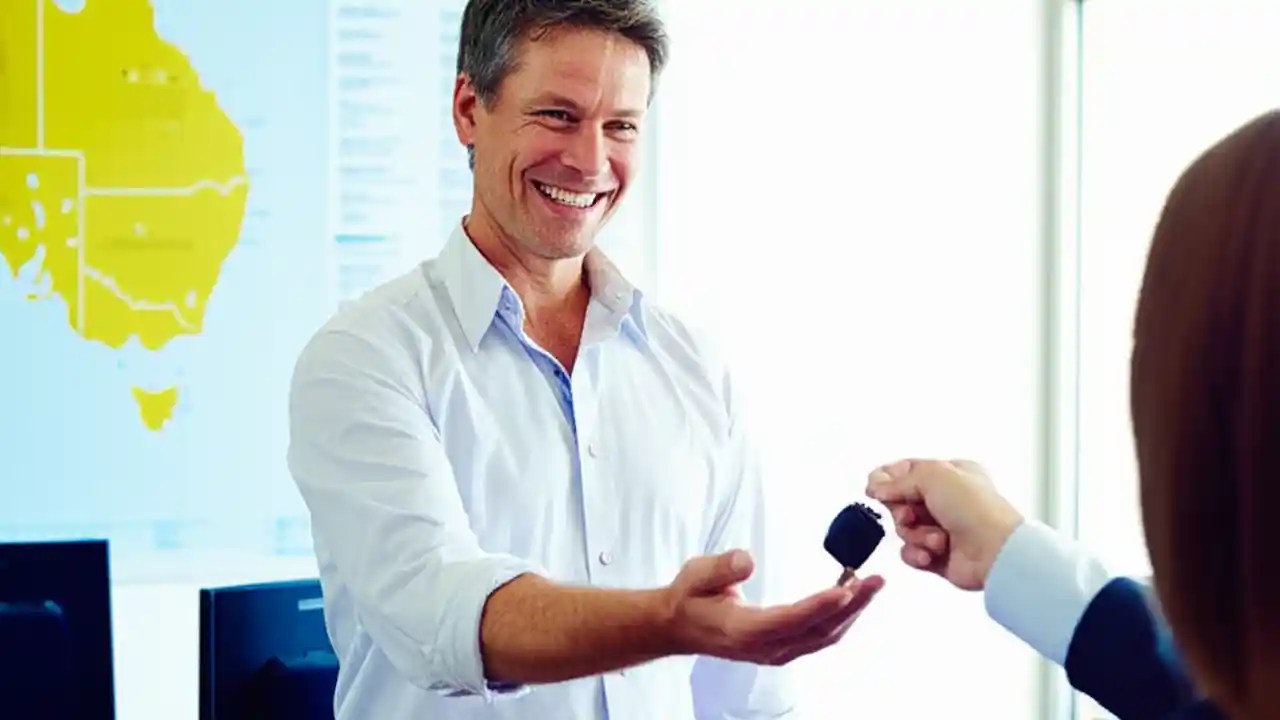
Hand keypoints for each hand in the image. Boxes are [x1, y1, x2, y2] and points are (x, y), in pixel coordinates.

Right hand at [661, 549, 883, 665]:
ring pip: (824, 637)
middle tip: (876, 580)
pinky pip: (819, 637)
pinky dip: (840, 618)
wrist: (679, 626)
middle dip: (852, 606)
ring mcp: (776, 651)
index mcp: (743, 630)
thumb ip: (721, 568)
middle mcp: (765, 647)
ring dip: (852, 612)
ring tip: (873, 585)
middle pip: (818, 631)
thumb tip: (746, 559)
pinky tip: (852, 597)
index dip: (820, 606)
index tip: (846, 588)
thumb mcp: (695, 575)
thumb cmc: (689, 597)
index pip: (789, 620)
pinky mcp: (783, 648)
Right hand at [865, 459, 1022, 590]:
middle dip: (902, 511)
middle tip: (911, 515)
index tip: (874, 487)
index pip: (907, 471)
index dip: (887, 479)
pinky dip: (917, 553)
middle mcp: (947, 501)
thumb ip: (898, 479)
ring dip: (915, 535)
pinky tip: (932, 554)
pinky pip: (910, 552)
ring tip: (936, 538)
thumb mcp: (934, 476)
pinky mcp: (938, 555)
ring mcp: (942, 528)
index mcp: (950, 475)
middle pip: (900, 502)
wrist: (995, 552)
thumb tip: (876, 486)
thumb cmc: (976, 509)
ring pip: (904, 529)